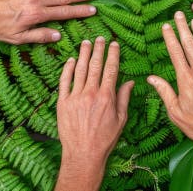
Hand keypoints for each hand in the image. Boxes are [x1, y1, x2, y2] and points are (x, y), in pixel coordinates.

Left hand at [56, 38, 133, 189]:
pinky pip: (64, 81)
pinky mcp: (62, 103)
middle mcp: (91, 94)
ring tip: (85, 43)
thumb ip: (124, 98)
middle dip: (98, 50)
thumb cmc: (104, 139)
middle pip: (95, 66)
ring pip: (79, 70)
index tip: (113, 44)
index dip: (113, 55)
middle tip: (99, 38)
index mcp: (107, 97)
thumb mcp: (120, 120)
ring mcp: (75, 97)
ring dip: (83, 54)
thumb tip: (130, 82)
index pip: (111, 69)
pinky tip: (70, 60)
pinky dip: (67, 69)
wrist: (83, 154)